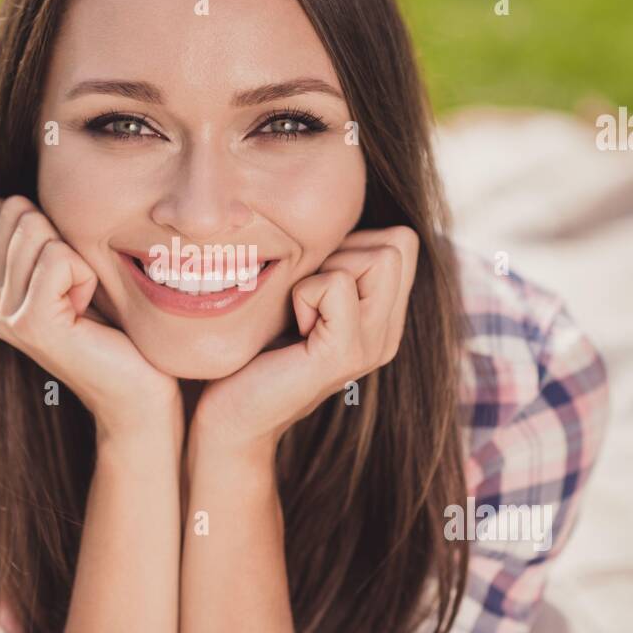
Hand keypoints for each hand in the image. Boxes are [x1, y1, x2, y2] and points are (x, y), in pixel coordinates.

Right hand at [0, 196, 180, 438]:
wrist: (139, 392)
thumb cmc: (119, 330)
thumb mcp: (77, 270)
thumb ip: (46, 233)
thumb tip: (24, 189)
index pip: (3, 208)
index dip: (53, 228)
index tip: (73, 276)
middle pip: (18, 212)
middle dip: (65, 240)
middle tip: (81, 290)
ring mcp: (3, 314)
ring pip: (37, 229)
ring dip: (78, 259)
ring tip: (85, 303)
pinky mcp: (28, 323)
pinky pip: (57, 258)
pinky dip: (84, 277)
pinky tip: (88, 312)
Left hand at [192, 226, 419, 459]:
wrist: (231, 417)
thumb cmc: (253, 350)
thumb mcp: (300, 297)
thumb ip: (329, 264)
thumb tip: (333, 214)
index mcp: (382, 317)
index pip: (401, 240)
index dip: (354, 241)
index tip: (313, 280)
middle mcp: (387, 332)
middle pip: (399, 242)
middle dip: (343, 251)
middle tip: (305, 296)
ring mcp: (372, 346)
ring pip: (379, 256)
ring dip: (323, 272)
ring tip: (299, 314)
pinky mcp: (344, 355)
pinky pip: (337, 285)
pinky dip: (304, 294)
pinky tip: (292, 328)